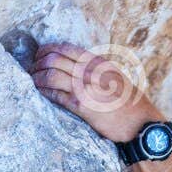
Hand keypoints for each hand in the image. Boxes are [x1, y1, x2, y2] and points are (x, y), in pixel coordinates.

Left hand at [32, 43, 157, 141]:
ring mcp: (84, 87)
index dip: (46, 50)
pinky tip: (39, 92)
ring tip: (32, 81)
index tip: (39, 55)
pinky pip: (55, 94)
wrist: (140, 123)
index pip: (64, 48)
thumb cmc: (129, 103)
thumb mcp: (115, 76)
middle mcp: (89, 71)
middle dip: (37, 63)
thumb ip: (96, 69)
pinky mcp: (81, 105)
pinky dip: (43, 91)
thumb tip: (78, 67)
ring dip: (36, 77)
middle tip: (31, 69)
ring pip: (50, 75)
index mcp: (97, 62)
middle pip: (53, 59)